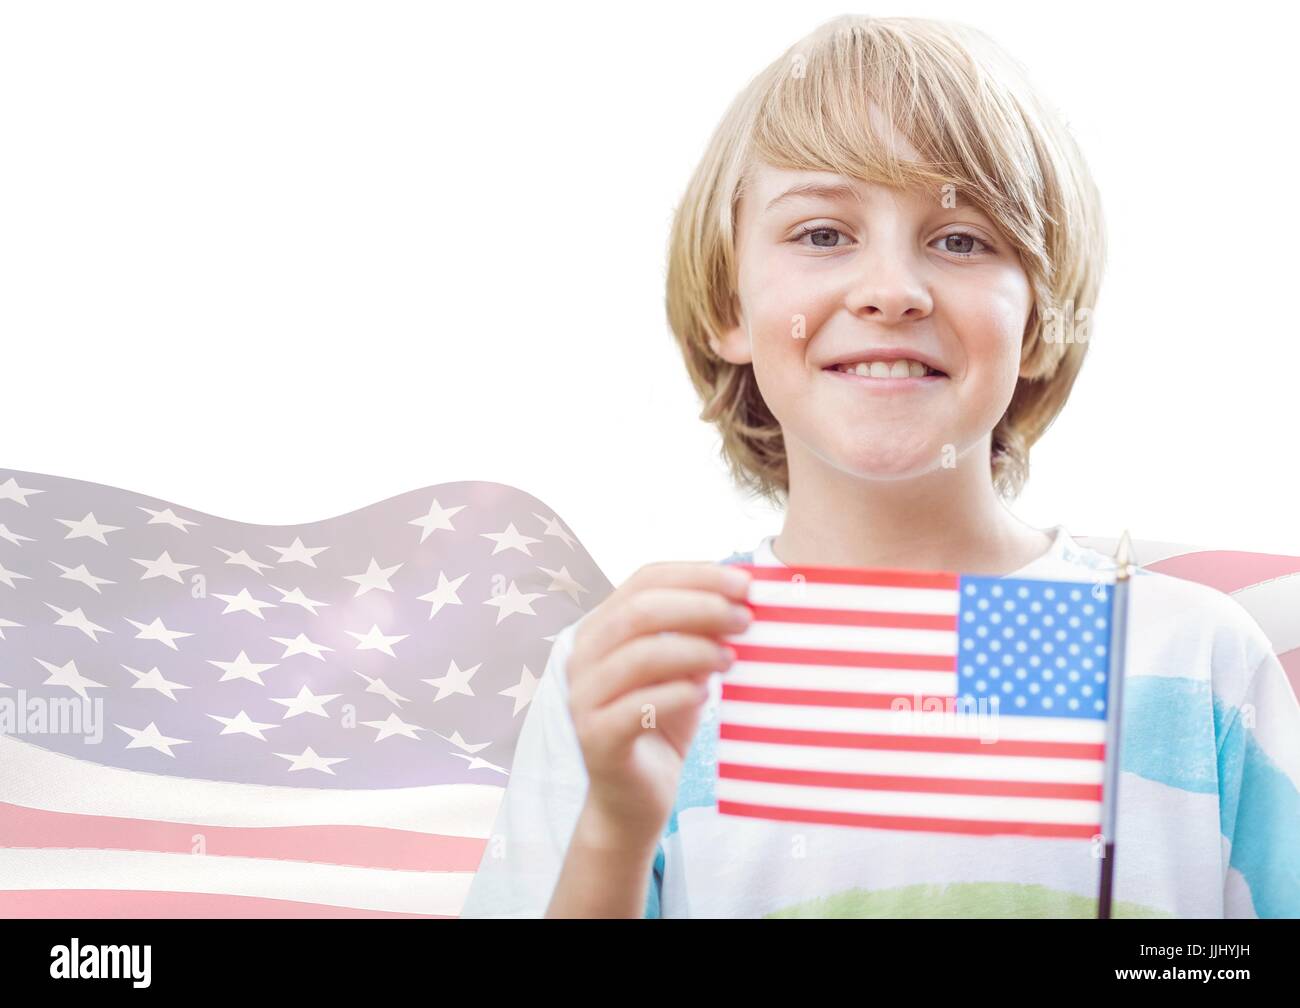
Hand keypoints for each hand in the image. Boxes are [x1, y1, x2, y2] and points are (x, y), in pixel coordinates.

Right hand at [566, 561, 753, 844]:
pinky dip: (678, 693)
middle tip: (746, 620)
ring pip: (640, 655)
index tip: (746, 583)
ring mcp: (583, 698)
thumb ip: (700, 636)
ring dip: (695, 650)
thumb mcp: (685, 671)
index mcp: (602, 627)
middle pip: (640, 610)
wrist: (632, 800)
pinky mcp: (595, 738)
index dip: (697, 574)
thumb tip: (740, 600)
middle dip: (701, 607)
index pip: (646, 579)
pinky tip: (705, 694)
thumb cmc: (662, 724)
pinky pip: (638, 706)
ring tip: (731, 659)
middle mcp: (583, 656)